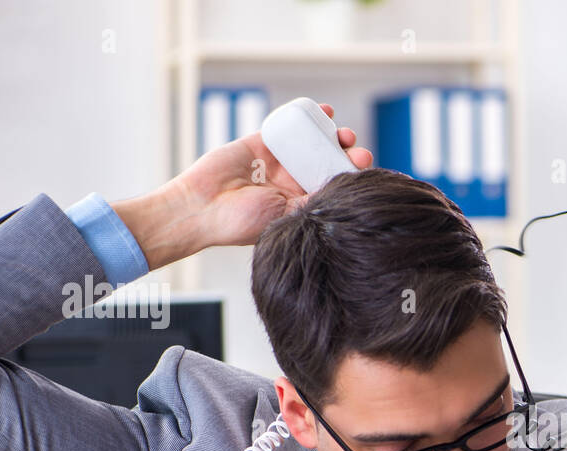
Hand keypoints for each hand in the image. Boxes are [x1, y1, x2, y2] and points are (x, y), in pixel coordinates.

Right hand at [113, 103, 373, 269]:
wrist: (202, 207)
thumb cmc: (241, 222)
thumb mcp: (286, 216)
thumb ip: (312, 203)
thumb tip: (346, 194)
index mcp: (301, 204)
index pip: (333, 187)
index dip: (351, 177)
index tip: (364, 170)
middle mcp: (292, 183)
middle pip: (327, 162)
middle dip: (346, 154)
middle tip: (357, 151)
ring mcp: (278, 161)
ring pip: (312, 143)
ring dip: (331, 135)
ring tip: (344, 133)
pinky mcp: (261, 143)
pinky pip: (287, 125)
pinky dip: (307, 116)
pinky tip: (326, 111)